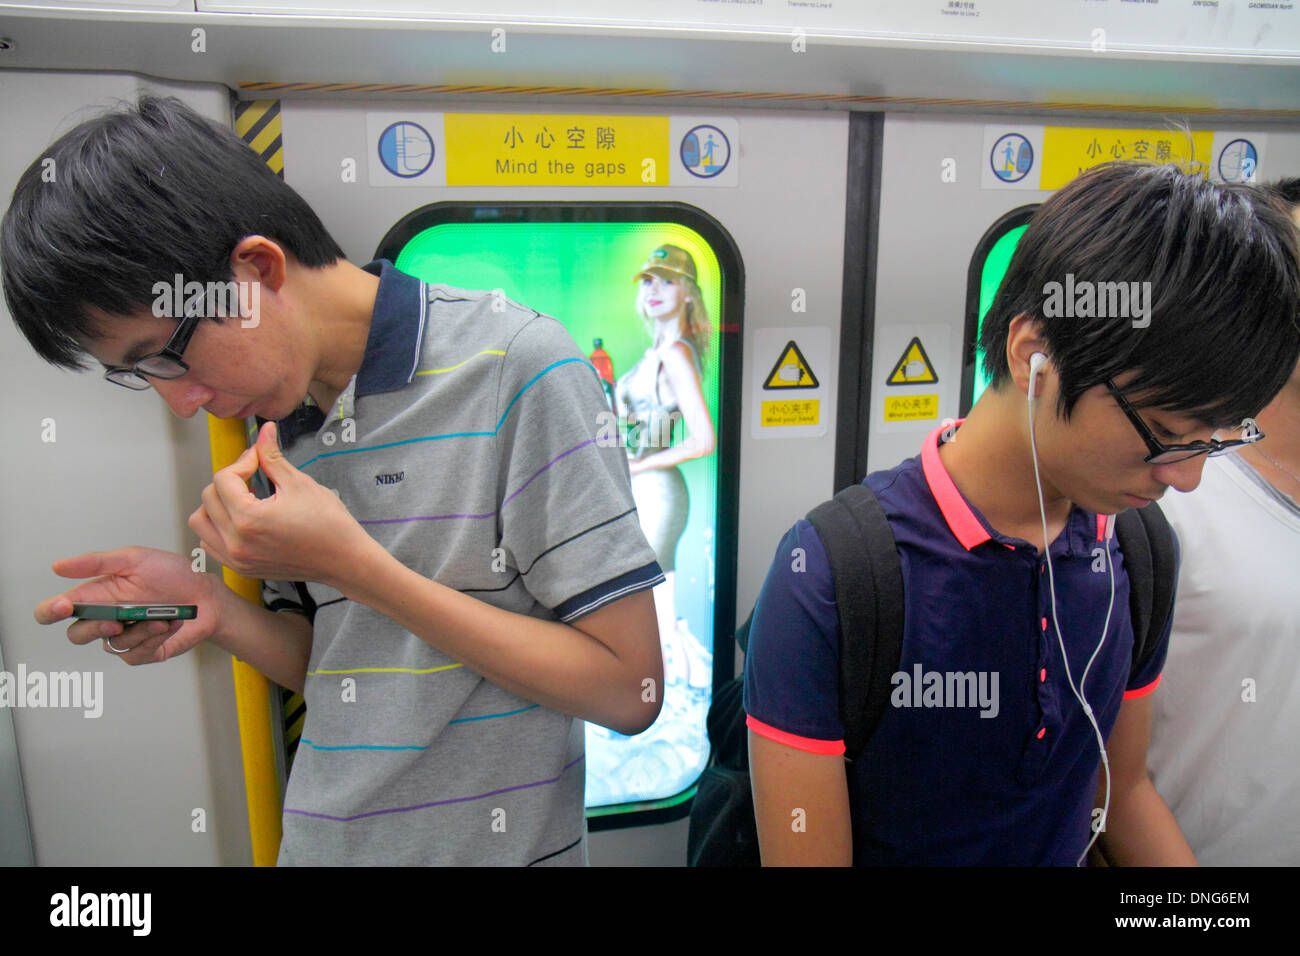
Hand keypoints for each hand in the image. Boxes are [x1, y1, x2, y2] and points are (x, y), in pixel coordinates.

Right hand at [35, 546, 220, 664]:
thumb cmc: (172, 574)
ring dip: (139, 629)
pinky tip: (169, 624)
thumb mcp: (134, 559)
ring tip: (161, 615)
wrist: (206, 595)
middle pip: (76, 635)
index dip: (51, 612)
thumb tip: (57, 566)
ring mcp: (123, 637)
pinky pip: (135, 653)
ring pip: (111, 644)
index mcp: (96, 595)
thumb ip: (96, 562)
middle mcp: (105, 618)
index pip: (57, 610)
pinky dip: (154, 637)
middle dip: (94, 628)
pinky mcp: (142, 652)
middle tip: (116, 620)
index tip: (63, 607)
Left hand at [188, 420, 373, 588]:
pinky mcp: (241, 568)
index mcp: (249, 519)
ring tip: (241, 498)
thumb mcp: (300, 483)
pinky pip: (209, 544)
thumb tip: (264, 431)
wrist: (344, 559)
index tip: (259, 459)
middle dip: (228, 480)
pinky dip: (216, 528)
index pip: (223, 478)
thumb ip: (272, 457)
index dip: (243, 461)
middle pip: (208, 497)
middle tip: (253, 474)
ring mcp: (237, 558)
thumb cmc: (329, 525)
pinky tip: (239, 520)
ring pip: (200, 523)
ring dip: (215, 505)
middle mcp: (236, 542)